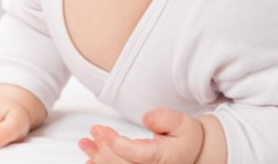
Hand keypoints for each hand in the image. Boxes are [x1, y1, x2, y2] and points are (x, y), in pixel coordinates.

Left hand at [78, 108, 203, 163]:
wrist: (193, 153)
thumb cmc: (186, 139)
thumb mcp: (182, 122)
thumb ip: (165, 117)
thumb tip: (146, 119)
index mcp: (162, 159)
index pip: (134, 154)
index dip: (114, 142)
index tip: (101, 130)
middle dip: (103, 146)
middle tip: (94, 130)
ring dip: (97, 157)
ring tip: (85, 143)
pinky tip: (90, 160)